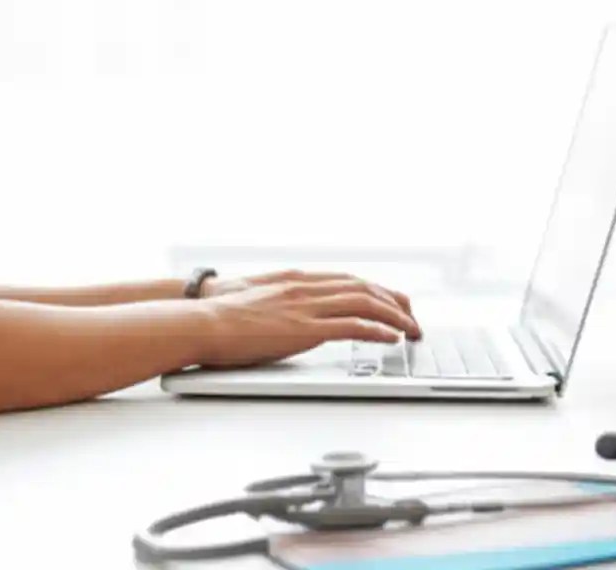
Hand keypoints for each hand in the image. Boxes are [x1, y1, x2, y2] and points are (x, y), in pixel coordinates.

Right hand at [203, 269, 413, 316]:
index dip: (376, 289)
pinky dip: (377, 330)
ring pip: (365, 303)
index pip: (348, 279)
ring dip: (394, 316)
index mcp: (296, 279)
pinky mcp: (305, 328)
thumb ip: (280, 301)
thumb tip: (288, 313)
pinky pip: (352, 326)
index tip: (392, 300)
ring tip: (411, 329)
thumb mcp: (257, 298)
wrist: (203, 319)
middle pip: (364, 287)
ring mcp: (307, 306)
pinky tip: (392, 337)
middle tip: (412, 317)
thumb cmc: (220, 314)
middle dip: (393, 301)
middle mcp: (307, 287)